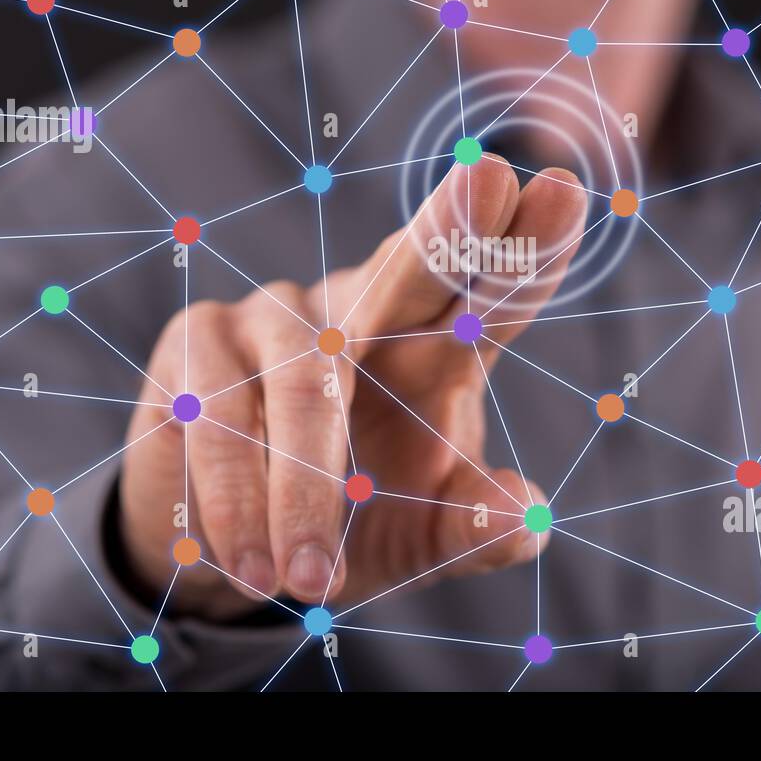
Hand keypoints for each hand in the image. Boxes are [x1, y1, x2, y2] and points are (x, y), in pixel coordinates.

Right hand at [119, 155, 587, 617]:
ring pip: (304, 386)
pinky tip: (249, 561)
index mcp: (437, 350)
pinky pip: (220, 416)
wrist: (234, 555)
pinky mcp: (199, 339)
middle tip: (491, 180)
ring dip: (304, 492)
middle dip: (452, 228)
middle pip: (415, 265)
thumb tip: (531, 516)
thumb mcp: (419, 542)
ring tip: (310, 580)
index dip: (525, 246)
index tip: (561, 188)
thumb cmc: (350, 526)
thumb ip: (472, 531)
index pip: (490, 292)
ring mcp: (280, 316)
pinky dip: (238, 499)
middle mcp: (365, 312)